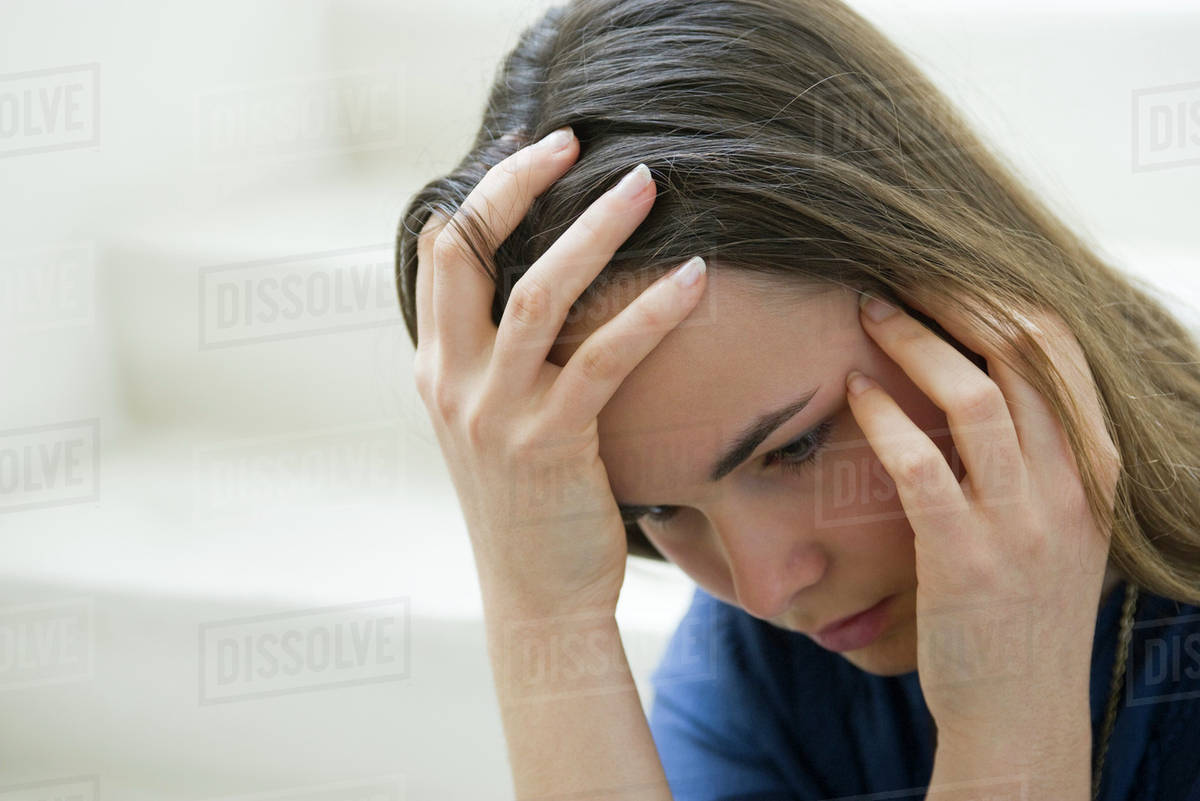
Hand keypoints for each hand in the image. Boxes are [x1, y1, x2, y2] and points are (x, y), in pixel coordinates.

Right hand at [412, 127, 707, 618]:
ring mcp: (494, 414)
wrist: (536, 601)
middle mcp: (451, 384)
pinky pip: (602, 360)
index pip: (438, 255)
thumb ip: (493, 363)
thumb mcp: (489, 427)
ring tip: (646, 184)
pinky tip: (695, 278)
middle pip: (469, 254)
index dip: (479, 193)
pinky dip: (649, 312)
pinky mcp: (550, 445)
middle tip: (574, 142)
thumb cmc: (529, 508)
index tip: (529, 152)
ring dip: (594, 230)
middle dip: (516, 185)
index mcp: (435, 371)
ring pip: (537, 294)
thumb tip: (536, 299)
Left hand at [845, 291, 1120, 738]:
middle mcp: (1070, 485)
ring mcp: (1022, 523)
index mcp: (1095, 467)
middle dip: (956, 296)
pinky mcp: (966, 559)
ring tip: (867, 311)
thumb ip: (1035, 456)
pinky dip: (886, 418)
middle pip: (1025, 351)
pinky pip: (924, 466)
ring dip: (915, 343)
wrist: (1021, 712)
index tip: (940, 269)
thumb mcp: (1057, 523)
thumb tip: (978, 380)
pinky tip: (854, 391)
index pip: (1059, 347)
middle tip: (897, 269)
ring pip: (979, 396)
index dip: (996, 293)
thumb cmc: (1023, 610)